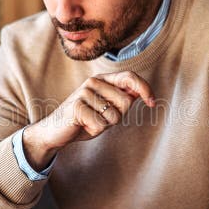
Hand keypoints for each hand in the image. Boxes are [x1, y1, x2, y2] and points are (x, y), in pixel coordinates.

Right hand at [23, 71, 155, 168]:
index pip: (130, 77)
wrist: (55, 132)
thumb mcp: (106, 109)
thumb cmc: (84, 120)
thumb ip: (121, 99)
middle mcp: (94, 81)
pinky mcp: (77, 105)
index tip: (152, 103)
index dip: (145, 88)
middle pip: (126, 102)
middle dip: (118, 117)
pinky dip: (94, 130)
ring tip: (89, 122)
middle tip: (100, 119)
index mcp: (102, 79)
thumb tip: (141, 92)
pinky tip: (82, 125)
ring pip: (114, 116)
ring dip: (105, 125)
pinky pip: (100, 124)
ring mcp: (84, 92)